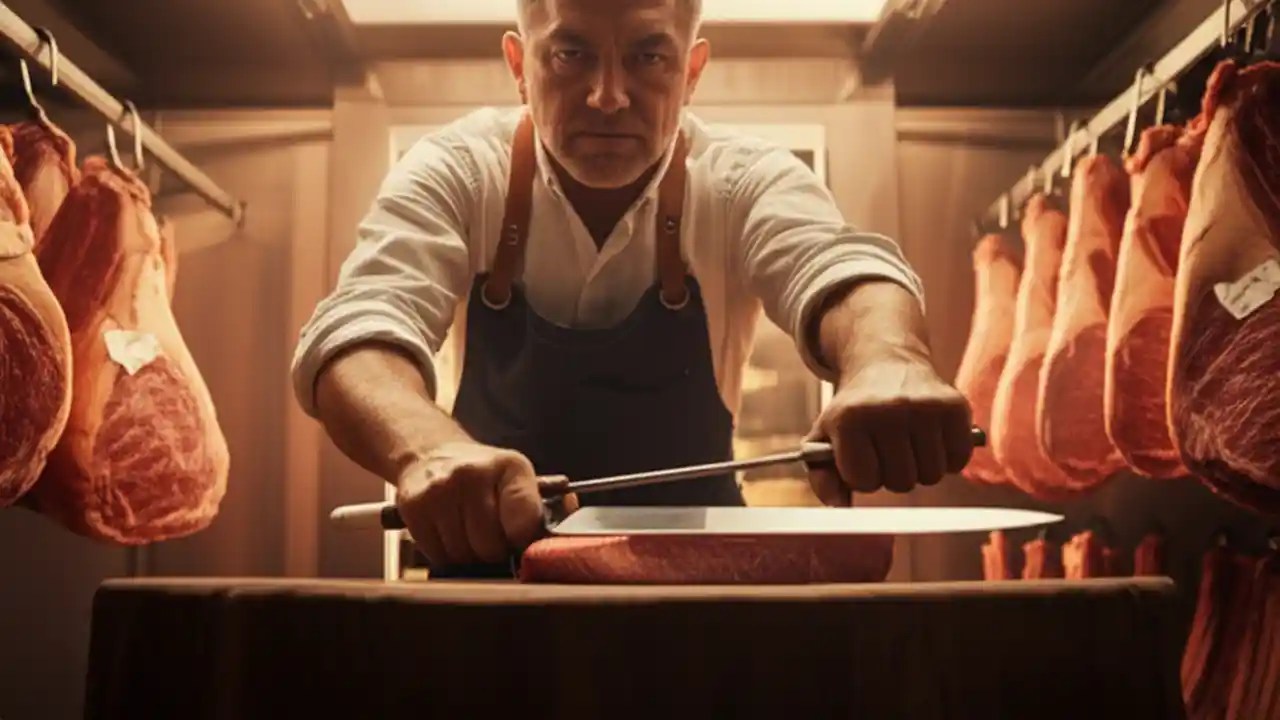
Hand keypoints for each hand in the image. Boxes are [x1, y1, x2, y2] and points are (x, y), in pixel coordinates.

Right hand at [394, 442, 564, 566]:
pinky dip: (447, 555)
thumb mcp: (517, 477)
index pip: (524, 522)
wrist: (429, 453)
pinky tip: (450, 535)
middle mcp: (473, 474)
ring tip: (471, 535)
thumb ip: (545, 502)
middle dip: (496, 551)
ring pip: (464, 554)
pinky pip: (438, 554)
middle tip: (493, 539)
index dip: (524, 542)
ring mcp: (441, 490)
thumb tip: (572, 516)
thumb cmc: (483, 473)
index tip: (521, 542)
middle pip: (491, 545)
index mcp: (509, 466)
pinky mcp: (414, 507)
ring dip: (470, 556)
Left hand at [807, 354, 973, 503]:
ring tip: (909, 444)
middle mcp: (888, 410)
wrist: (886, 362)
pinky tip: (931, 440)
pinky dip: (947, 459)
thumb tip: (837, 504)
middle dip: (892, 474)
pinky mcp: (954, 406)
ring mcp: (924, 407)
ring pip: (931, 475)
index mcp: (850, 418)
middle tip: (887, 449)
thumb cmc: (855, 409)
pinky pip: (958, 460)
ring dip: (921, 469)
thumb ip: (822, 475)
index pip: (864, 481)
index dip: (863, 476)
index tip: (862, 456)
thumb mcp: (825, 435)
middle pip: (901, 482)